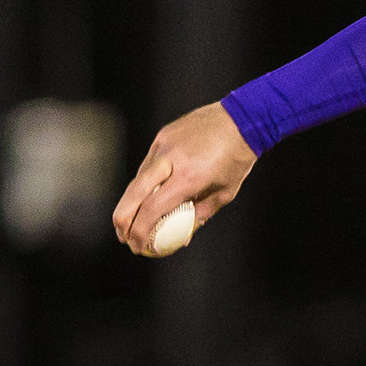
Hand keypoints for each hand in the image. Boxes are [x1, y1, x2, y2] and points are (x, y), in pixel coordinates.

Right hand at [112, 102, 256, 254]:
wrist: (242, 119)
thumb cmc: (238, 159)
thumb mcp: (225, 193)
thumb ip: (201, 213)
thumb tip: (183, 235)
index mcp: (189, 177)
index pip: (153, 208)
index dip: (141, 231)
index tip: (138, 247)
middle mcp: (170, 160)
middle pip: (134, 194)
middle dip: (123, 219)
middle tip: (122, 237)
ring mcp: (163, 145)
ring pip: (138, 178)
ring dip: (130, 202)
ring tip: (129, 221)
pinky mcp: (162, 136)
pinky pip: (148, 164)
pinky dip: (143, 182)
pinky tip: (144, 196)